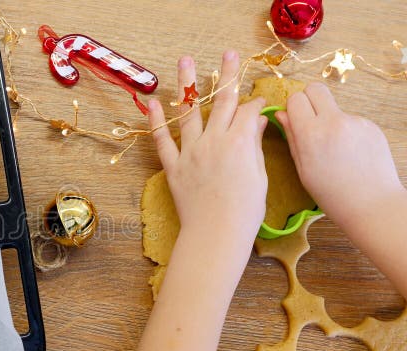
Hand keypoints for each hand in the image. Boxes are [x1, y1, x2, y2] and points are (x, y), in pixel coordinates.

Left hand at [149, 51, 268, 243]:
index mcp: (239, 142)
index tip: (261, 101)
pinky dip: (157, 122)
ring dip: (188, 85)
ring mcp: (191, 152)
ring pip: (190, 112)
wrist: (216, 233)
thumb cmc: (244, 211)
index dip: (256, 103)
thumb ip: (253, 147)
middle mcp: (213, 141)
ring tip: (185, 61)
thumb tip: (255, 124)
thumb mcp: (258, 175)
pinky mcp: (174, 167)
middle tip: (228, 54)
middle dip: (226, 75)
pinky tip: (153, 103)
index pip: (248, 112)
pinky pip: (163, 140)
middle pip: (222, 102)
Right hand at [276, 83, 405, 226]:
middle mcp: (335, 122)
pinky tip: (348, 153)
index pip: (296, 99)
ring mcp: (356, 122)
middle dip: (309, 100)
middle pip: (316, 89)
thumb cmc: (332, 193)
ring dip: (329, 119)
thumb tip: (281, 114)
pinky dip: (346, 131)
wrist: (371, 204)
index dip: (292, 107)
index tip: (293, 120)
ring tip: (333, 149)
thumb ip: (291, 136)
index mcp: (312, 134)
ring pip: (334, 107)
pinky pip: (351, 120)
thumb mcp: (302, 168)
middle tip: (309, 120)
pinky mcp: (371, 126)